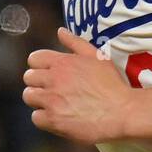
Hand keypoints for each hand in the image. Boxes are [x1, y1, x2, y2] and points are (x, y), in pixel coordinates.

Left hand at [22, 28, 131, 143]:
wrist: (122, 113)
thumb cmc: (113, 85)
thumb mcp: (98, 57)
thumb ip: (76, 42)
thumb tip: (60, 31)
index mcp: (63, 62)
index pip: (34, 58)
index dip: (40, 66)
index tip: (50, 74)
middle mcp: (54, 79)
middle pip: (28, 78)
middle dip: (38, 83)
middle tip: (53, 91)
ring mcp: (52, 100)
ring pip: (29, 96)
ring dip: (39, 100)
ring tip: (54, 104)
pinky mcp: (53, 120)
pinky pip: (36, 117)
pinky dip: (45, 119)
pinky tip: (58, 118)